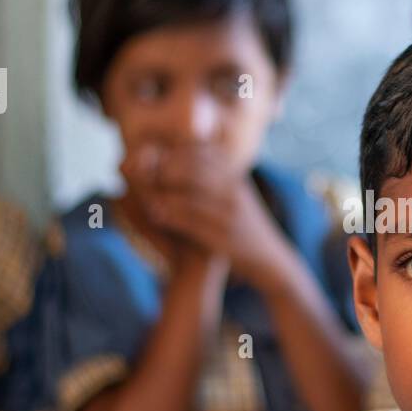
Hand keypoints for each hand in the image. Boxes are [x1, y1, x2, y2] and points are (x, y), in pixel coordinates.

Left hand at [124, 143, 292, 289]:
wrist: (269, 257)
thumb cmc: (247, 224)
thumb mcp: (238, 193)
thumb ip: (220, 173)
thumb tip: (195, 152)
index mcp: (236, 177)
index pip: (203, 153)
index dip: (176, 152)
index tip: (154, 156)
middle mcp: (234, 191)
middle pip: (193, 170)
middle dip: (165, 169)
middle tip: (142, 172)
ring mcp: (229, 214)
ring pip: (189, 195)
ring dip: (163, 193)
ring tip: (144, 194)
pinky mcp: (223, 236)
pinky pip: (191, 222)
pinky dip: (170, 216)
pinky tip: (155, 215)